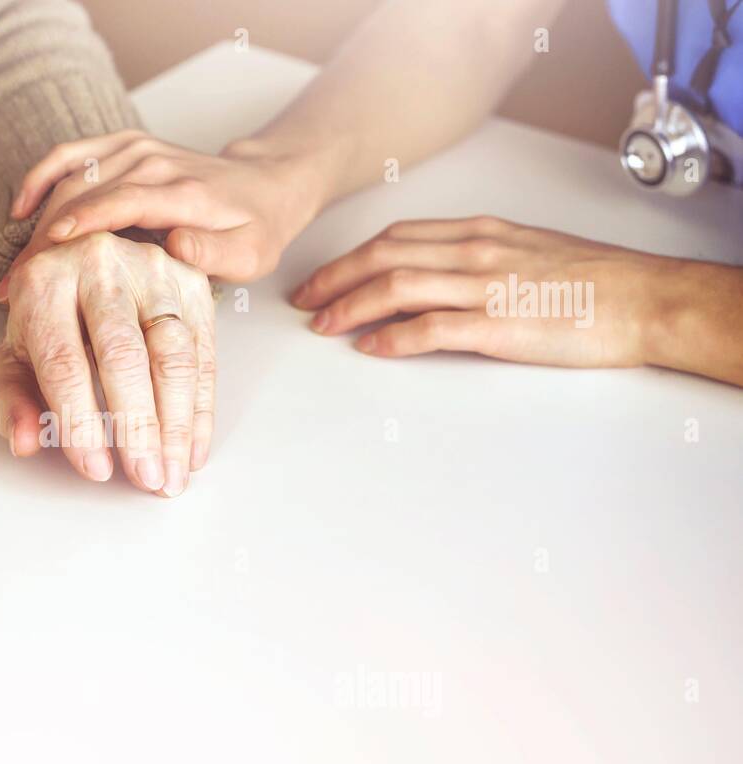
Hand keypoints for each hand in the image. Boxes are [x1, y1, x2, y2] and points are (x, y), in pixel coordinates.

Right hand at [0, 130, 316, 296]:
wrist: (265, 185)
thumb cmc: (255, 228)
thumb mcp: (250, 253)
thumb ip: (215, 251)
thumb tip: (177, 244)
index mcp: (183, 191)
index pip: (124, 199)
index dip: (85, 220)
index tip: (49, 246)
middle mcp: (154, 162)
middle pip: (86, 192)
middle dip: (47, 238)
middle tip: (20, 285)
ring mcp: (136, 149)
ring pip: (72, 177)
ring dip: (37, 221)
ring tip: (16, 267)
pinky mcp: (123, 146)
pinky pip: (72, 155)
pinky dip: (42, 176)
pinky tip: (20, 208)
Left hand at [0, 232, 215, 496]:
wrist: (81, 262)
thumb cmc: (48, 318)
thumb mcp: (14, 356)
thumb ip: (10, 401)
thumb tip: (24, 442)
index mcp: (45, 283)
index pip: (63, 362)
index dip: (81, 423)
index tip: (96, 470)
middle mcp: (100, 266)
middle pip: (124, 356)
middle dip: (137, 427)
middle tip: (145, 478)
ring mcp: (152, 271)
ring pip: (173, 355)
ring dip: (177, 424)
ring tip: (172, 473)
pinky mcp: (191, 285)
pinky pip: (204, 355)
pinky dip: (200, 410)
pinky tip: (191, 450)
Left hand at [292, 216, 742, 383]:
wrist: (643, 299)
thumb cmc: (592, 280)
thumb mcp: (525, 251)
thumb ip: (476, 259)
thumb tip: (431, 276)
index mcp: (481, 233)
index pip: (397, 237)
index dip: (350, 257)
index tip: (322, 277)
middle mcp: (475, 252)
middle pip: (383, 256)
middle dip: (333, 279)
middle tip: (303, 301)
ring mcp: (485, 287)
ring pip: (396, 287)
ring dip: (349, 307)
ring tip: (323, 326)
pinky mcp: (497, 326)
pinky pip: (430, 328)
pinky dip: (391, 338)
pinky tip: (369, 348)